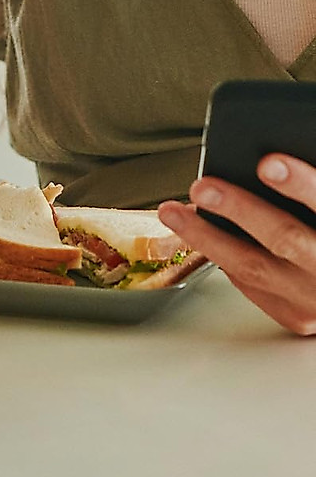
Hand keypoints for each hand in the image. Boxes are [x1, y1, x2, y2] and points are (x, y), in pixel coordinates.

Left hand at [158, 154, 315, 334]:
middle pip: (286, 240)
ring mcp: (313, 302)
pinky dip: (221, 256)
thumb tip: (272, 160)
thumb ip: (311, 193)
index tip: (268, 163)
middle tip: (202, 187)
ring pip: (254, 269)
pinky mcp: (294, 316)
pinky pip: (250, 285)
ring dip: (207, 237)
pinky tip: (197, 235)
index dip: (300, 185)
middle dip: (239, 210)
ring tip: (173, 212)